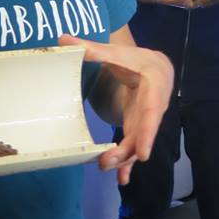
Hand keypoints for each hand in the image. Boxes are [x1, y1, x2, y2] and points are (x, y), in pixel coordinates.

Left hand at [59, 33, 172, 184]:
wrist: (156, 68)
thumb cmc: (137, 60)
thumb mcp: (118, 52)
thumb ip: (92, 48)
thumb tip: (62, 39)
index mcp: (153, 88)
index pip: (152, 113)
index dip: (148, 134)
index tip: (143, 154)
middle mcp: (153, 110)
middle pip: (142, 134)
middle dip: (127, 151)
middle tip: (106, 162)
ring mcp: (146, 122)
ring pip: (135, 144)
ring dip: (122, 159)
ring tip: (105, 167)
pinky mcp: (137, 129)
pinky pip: (132, 147)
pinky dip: (126, 163)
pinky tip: (120, 179)